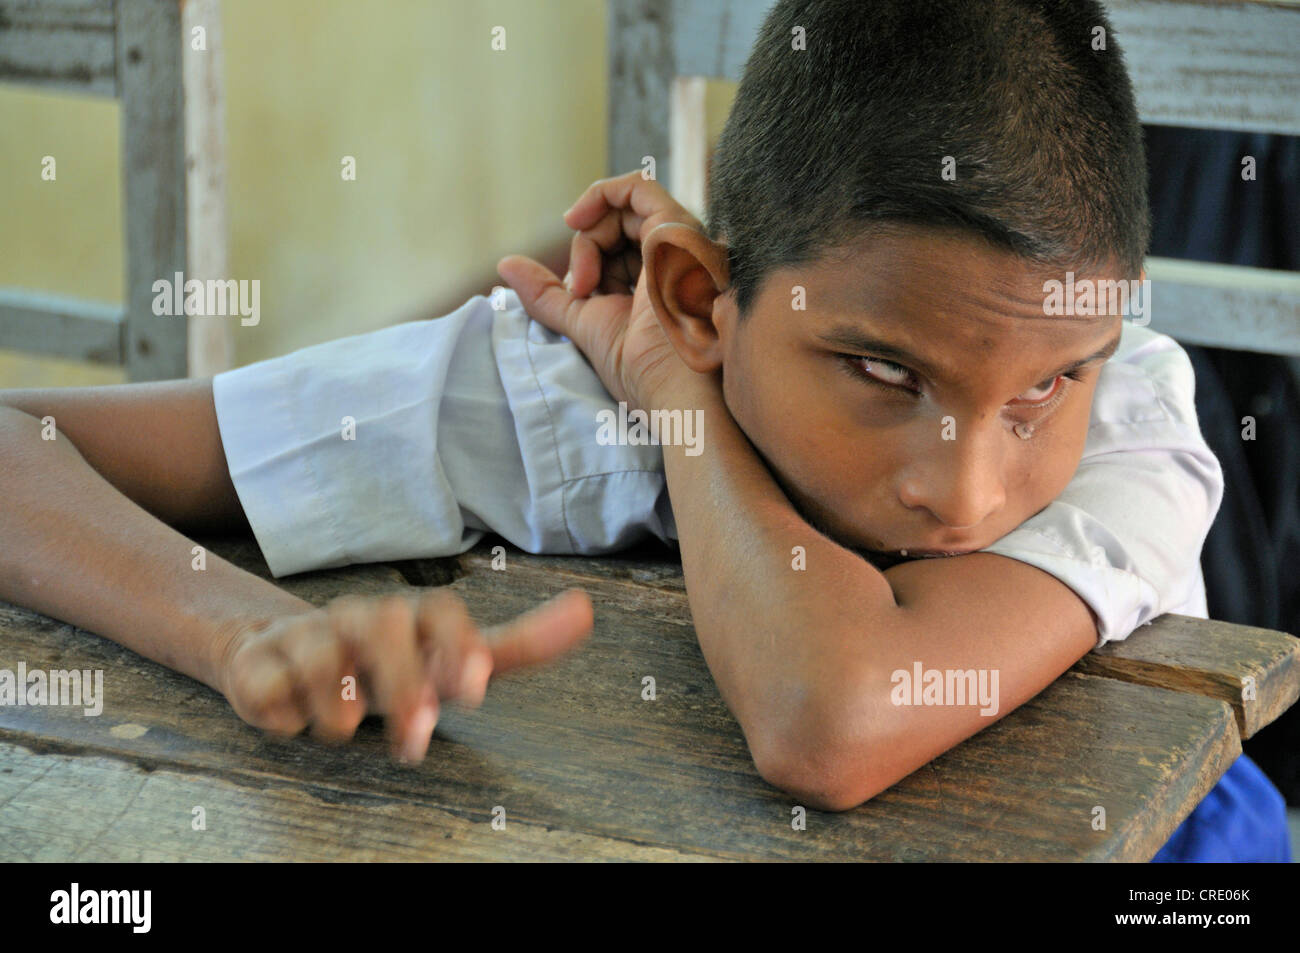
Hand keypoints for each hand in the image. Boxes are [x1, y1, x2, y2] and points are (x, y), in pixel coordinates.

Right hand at [216, 588, 591, 761]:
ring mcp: (306, 636)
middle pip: (382, 627)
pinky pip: (267, 686)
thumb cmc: (385, 662)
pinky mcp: (256, 664)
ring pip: (320, 655)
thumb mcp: (453, 657)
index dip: (458, 645)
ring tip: (347, 727)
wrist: (278, 653)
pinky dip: (283, 712)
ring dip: (339, 704)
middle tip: (417, 737)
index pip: (439, 611)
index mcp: (411, 617)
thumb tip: (586, 611)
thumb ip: (521, 644)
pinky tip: (292, 719)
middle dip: (402, 685)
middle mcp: (361, 619)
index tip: (473, 690)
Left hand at [496, 170, 705, 409]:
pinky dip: (602, 193)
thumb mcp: (581, 321)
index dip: (588, 256)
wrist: (668, 388)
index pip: (618, 244)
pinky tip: (577, 219)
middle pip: (619, 222)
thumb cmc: (638, 367)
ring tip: (587, 282)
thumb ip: (546, 293)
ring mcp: (680, 243)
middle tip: (581, 288)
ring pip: (623, 206)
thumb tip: (505, 264)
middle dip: (586, 245)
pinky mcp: (678, 231)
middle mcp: (676, 255)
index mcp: (661, 276)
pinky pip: (639, 187)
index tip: (577, 291)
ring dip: (589, 236)